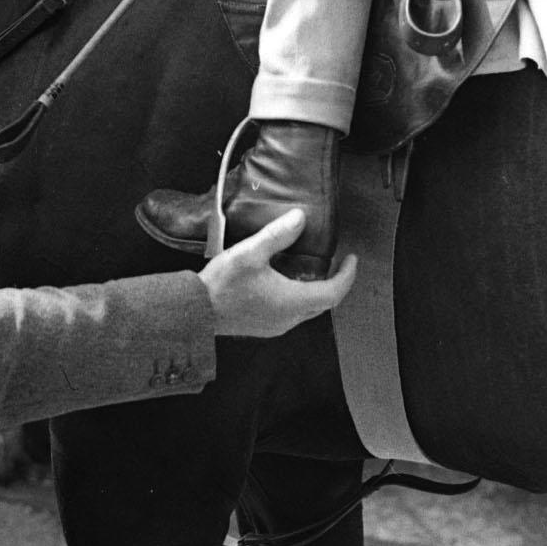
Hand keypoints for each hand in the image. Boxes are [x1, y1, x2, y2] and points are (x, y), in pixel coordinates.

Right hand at [201, 208, 356, 337]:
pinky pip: (291, 313)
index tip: (351, 259)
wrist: (195, 312)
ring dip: (315, 290)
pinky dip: (298, 297)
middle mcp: (289, 318)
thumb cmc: (222, 286)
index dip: (347, 275)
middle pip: (324, 303)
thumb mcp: (250, 252)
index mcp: (292, 301)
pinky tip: (285, 283)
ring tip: (312, 270)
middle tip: (336, 264)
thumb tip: (299, 219)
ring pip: (308, 310)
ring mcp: (276, 325)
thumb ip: (277, 235)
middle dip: (334, 283)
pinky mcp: (263, 327)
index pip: (334, 292)